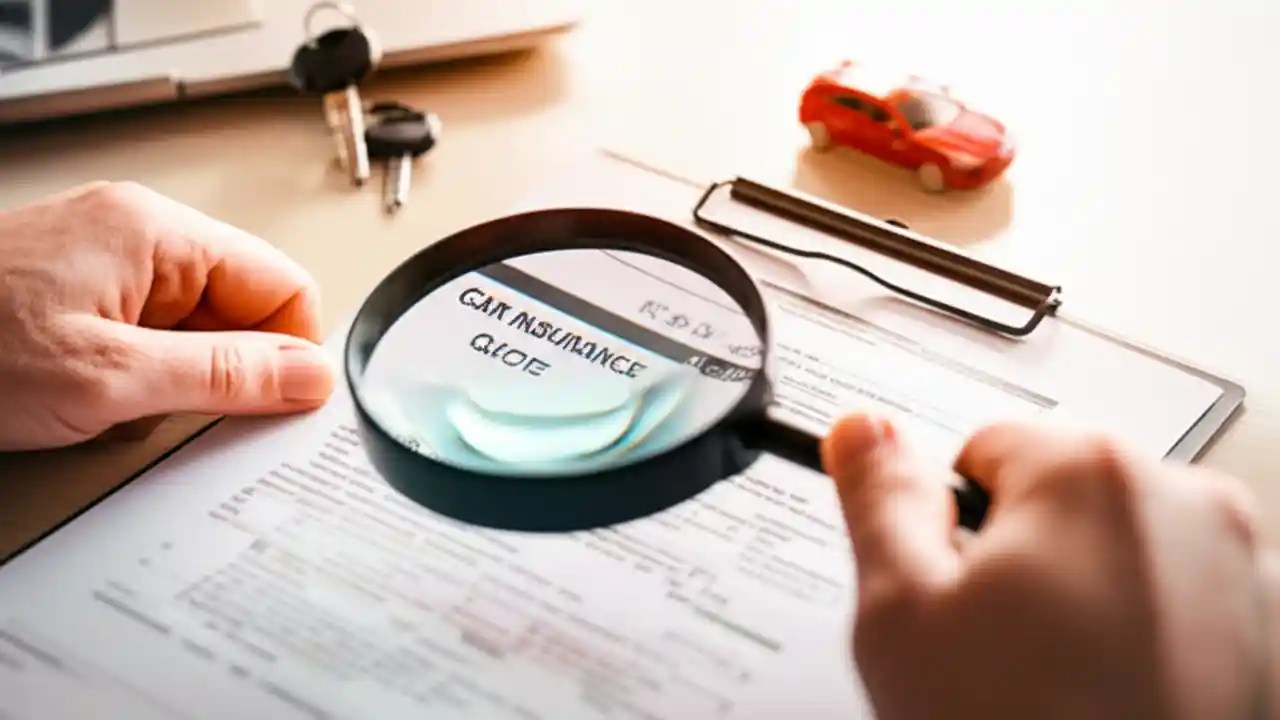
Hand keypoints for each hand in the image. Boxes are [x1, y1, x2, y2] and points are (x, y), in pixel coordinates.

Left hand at [0, 182, 334, 450]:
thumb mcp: (109, 380)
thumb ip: (225, 376)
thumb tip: (309, 375)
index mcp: (157, 231)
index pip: (285, 285)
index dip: (291, 353)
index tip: (275, 405)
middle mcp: (137, 231)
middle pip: (244, 305)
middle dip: (223, 370)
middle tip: (176, 411)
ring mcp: (106, 257)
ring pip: (198, 325)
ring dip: (176, 377)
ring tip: (117, 402)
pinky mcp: (79, 287)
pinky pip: (150, 332)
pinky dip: (138, 375)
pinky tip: (96, 396)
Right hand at [821, 415, 1275, 719]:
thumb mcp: (902, 614)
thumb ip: (879, 499)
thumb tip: (862, 431)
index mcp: (1090, 473)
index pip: (983, 449)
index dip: (950, 530)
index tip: (958, 595)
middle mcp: (1189, 504)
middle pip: (1061, 500)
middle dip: (1023, 561)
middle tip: (1003, 654)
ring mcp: (1247, 573)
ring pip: (1124, 556)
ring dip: (1089, 601)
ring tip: (1061, 688)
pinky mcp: (1270, 637)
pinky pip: (1185, 608)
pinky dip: (1151, 642)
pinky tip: (1117, 701)